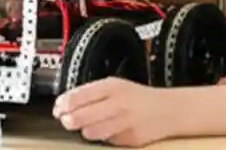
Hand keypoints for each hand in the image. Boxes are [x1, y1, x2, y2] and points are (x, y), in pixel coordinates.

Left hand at [53, 77, 175, 146]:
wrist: (168, 110)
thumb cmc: (138, 97)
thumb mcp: (115, 85)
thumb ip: (91, 92)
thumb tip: (66, 103)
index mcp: (111, 87)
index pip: (77, 97)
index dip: (62, 105)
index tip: (57, 109)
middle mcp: (116, 104)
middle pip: (79, 117)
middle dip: (68, 120)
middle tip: (66, 120)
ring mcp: (122, 123)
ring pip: (89, 132)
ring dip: (84, 130)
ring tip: (87, 125)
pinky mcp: (127, 139)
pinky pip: (104, 140)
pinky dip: (102, 136)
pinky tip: (107, 129)